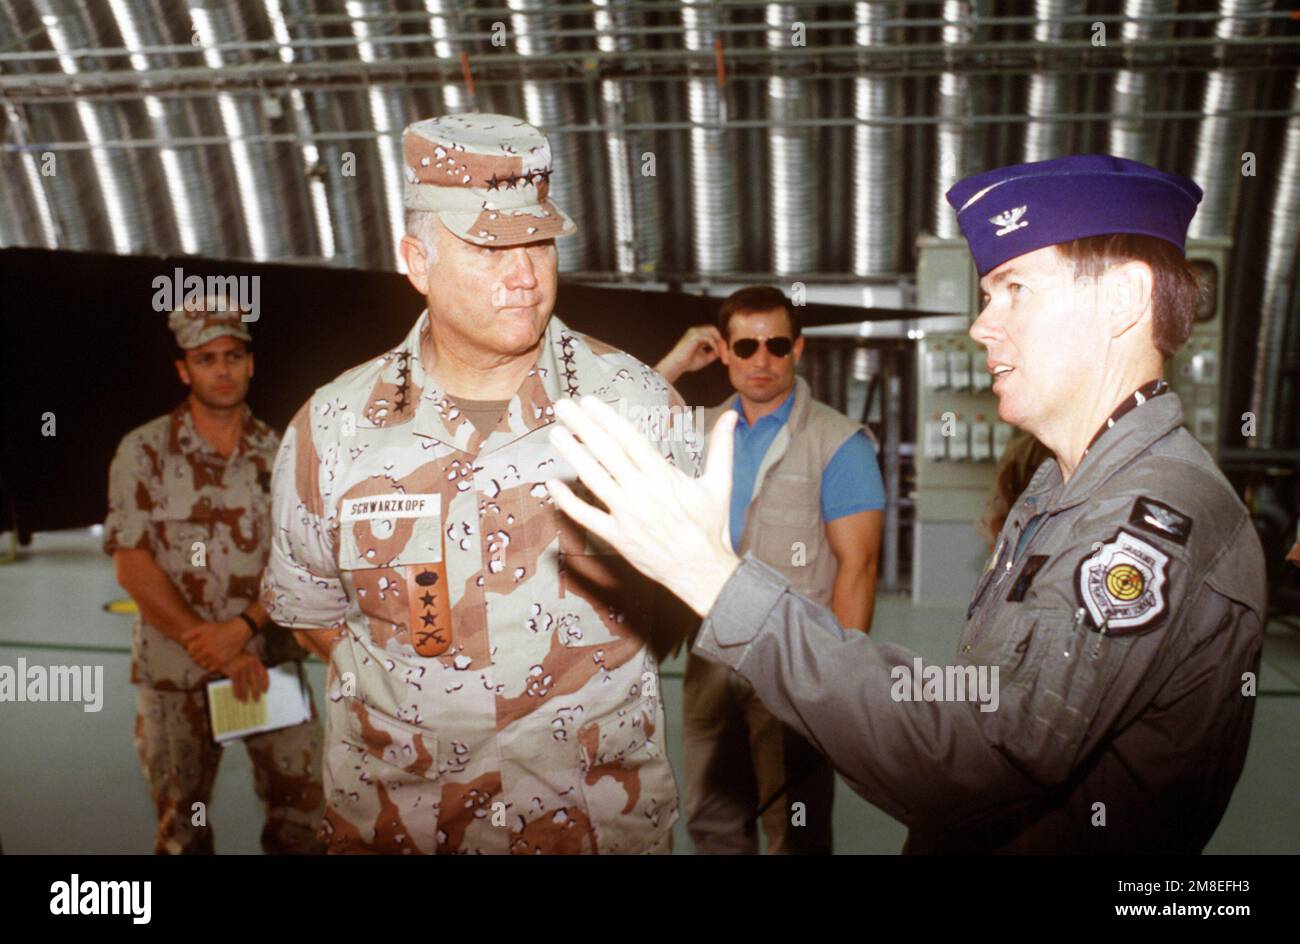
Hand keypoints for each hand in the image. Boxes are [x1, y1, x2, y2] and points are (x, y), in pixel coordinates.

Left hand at [183, 618, 252, 671]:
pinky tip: (214, 660)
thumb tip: (181, 638)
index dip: (191, 650)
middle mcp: (208, 650)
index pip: (190, 651)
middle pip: (195, 659)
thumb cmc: (221, 628)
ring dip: (203, 662)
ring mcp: (215, 657)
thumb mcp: (206, 627)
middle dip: (196, 656)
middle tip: (201, 653)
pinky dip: (210, 666)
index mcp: (203, 641)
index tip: (195, 649)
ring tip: (207, 656)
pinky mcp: (222, 662)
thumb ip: (192, 633)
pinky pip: (211, 668)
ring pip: (202, 664)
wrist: (238, 632)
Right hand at [221, 652, 268, 702]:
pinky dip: (237, 693)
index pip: (264, 674)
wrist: (222, 648)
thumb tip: (255, 682)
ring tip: (245, 702)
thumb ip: (251, 667)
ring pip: (245, 685)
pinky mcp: (233, 672)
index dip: (265, 684)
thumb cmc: (234, 654)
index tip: (265, 691)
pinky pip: (236, 685)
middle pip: (255, 682)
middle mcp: (250, 664)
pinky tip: (238, 698)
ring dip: (245, 695)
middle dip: (256, 692)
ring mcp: (242, 668)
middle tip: (256, 700)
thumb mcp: (245, 657)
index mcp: (255, 660)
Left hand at [546, 396, 740, 617]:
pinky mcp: (616, 536)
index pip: (630, 440)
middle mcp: (641, 492)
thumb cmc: (711, 527)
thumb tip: (733, 417)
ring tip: (556, 434)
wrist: (703, 571)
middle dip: (582, 427)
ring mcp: (626, 515)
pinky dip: (567, 501)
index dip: (607, 419)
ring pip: (593, 479)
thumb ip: (722, 447)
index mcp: (664, 477)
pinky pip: (586, 517)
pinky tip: (552, 484)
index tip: (589, 402)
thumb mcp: (721, 483)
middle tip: (562, 407)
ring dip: (572, 455)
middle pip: (606, 453)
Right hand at [654, 325, 724, 382]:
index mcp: (698, 335)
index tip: (725, 354)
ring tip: (721, 353)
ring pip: (713, 332)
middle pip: (714, 330)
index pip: (713, 334)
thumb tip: (723, 351)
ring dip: (719, 343)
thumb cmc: (688, 363)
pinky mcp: (694, 336)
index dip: (720, 343)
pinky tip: (716, 353)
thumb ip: (714, 353)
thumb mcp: (705, 358)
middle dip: (721, 341)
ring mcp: (694, 332)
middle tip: (725, 352)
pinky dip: (714, 345)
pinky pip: (709, 338)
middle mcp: (696, 331)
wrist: (677, 365)